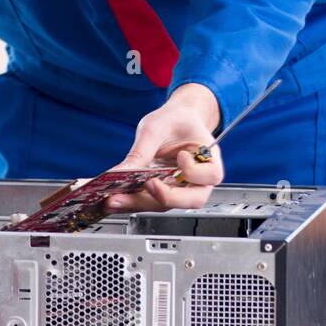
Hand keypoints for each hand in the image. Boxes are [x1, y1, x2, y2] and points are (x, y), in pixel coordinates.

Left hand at [105, 83, 223, 212]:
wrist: (174, 120)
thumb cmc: (174, 120)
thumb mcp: (156, 128)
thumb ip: (141, 151)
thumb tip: (119, 172)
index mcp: (209, 159)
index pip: (209, 175)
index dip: (194, 171)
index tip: (180, 159)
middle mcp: (200, 179)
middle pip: (191, 199)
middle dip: (164, 197)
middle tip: (143, 187)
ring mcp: (182, 189)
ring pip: (167, 205)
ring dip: (141, 204)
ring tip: (115, 199)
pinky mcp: (164, 192)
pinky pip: (151, 202)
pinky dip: (133, 202)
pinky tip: (115, 198)